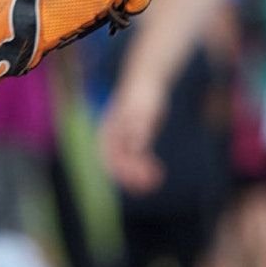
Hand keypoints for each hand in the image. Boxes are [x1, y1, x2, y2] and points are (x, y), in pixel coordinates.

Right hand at [98, 74, 170, 192]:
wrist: (148, 82)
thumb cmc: (142, 96)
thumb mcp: (141, 113)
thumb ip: (138, 131)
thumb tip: (136, 148)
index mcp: (108, 133)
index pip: (110, 160)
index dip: (123, 173)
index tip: (140, 178)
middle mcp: (113, 141)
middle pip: (119, 167)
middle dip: (133, 178)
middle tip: (152, 184)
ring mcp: (124, 142)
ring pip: (128, 167)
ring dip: (140, 177)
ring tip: (157, 180)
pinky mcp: (135, 142)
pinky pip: (137, 161)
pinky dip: (145, 169)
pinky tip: (158, 172)